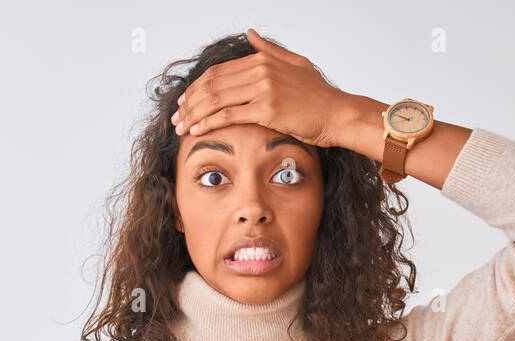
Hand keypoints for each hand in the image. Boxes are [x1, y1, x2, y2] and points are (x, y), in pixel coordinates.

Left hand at [170, 27, 356, 148]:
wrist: (338, 114)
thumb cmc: (319, 95)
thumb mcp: (294, 64)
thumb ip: (269, 50)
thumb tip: (249, 34)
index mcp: (262, 60)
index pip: (219, 72)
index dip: (197, 87)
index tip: (185, 102)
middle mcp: (261, 70)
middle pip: (213, 84)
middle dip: (190, 102)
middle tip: (177, 117)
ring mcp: (264, 89)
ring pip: (216, 99)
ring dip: (194, 114)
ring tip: (181, 127)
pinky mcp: (267, 109)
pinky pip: (229, 115)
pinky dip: (209, 123)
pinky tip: (196, 131)